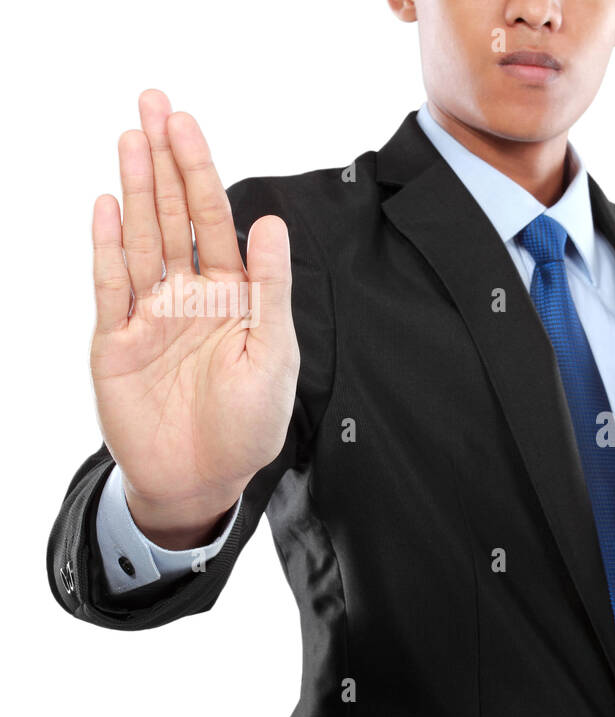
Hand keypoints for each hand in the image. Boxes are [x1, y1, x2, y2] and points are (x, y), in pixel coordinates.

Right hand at [90, 90, 298, 547]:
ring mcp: (150, 314)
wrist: (205, 479)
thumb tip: (272, 223)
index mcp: (233, 295)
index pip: (214, 221)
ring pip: (140, 240)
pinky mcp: (117, 341)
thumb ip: (270, 288)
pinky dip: (106, 246)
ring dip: (135, 190)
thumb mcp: (273, 354)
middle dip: (164, 162)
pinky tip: (105, 206)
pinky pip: (110, 285)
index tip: (187, 125)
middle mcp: (189, 294)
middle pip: (173, 216)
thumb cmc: (249, 423)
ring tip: (129, 139)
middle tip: (153, 105)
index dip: (201, 172)